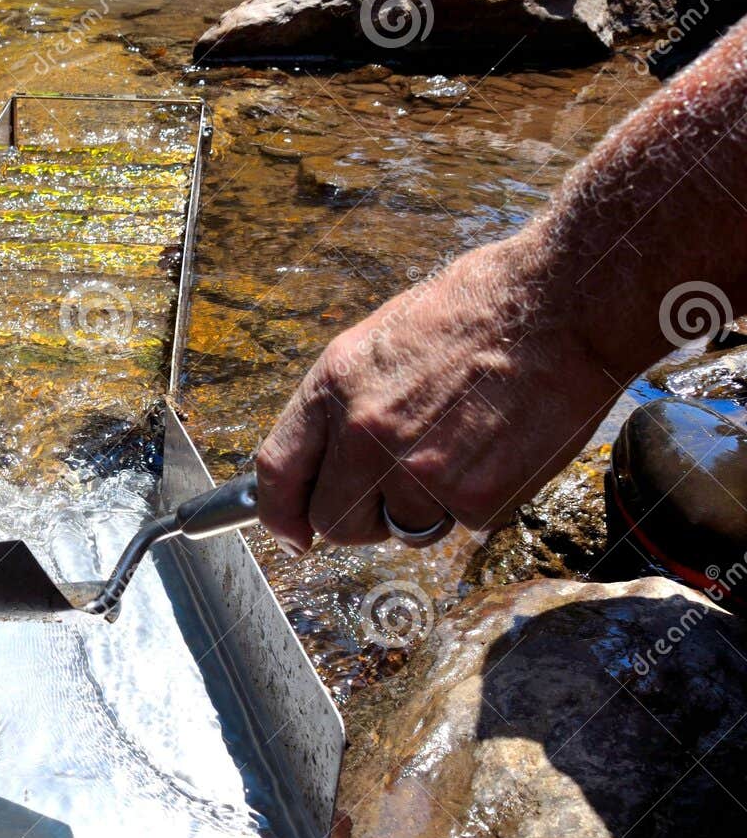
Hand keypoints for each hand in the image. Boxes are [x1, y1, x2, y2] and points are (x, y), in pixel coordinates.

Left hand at [254, 233, 627, 553]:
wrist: (559, 304)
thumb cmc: (478, 310)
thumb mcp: (381, 339)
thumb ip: (345, 403)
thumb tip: (328, 456)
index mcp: (333, 387)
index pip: (278, 471)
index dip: (278, 514)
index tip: (291, 534)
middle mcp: (363, 434)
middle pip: (336, 521)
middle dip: (364, 517)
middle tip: (400, 489)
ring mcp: (417, 470)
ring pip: (404, 528)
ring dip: (429, 506)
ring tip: (466, 445)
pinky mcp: (472, 496)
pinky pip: (464, 523)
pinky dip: (482, 500)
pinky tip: (501, 449)